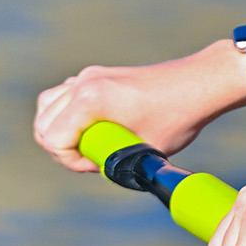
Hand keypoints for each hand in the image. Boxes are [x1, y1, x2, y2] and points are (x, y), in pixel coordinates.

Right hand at [33, 43, 245, 170]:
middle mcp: (85, 83)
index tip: (96, 165)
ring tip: (90, 143)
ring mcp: (90, 75)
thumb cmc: (178, 117)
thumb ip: (110, 162)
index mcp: (91, 100)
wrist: (202, 83)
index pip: (52, 139)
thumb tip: (94, 172)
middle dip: (61, 148)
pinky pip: (64, 95)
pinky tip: (94, 126)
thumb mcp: (144, 151)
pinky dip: (67, 113)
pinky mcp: (98, 74)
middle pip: (43, 124)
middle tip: (93, 158)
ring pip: (48, 106)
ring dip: (60, 130)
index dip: (70, 161)